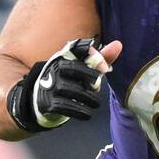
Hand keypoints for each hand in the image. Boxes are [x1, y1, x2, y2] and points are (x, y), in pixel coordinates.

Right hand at [7, 38, 121, 133]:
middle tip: (97, 85)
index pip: (75, 49)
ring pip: (73, 89)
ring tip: (95, 103)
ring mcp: (50, 86)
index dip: (89, 52)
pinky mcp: (47, 102)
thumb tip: (119, 44)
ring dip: (88, 98)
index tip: (101, 63)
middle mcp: (54, 69)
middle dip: (90, 77)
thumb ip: (100, 58)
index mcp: (62, 58)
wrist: (39, 100)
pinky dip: (80, 111)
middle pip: (75, 69)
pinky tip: (88, 113)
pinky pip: (66, 106)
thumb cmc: (67, 80)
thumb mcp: (81, 68)